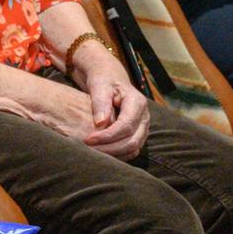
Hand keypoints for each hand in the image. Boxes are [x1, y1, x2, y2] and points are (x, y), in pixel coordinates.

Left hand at [60, 44, 148, 159]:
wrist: (110, 79)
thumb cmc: (103, 80)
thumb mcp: (99, 86)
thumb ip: (100, 103)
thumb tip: (101, 124)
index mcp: (137, 103)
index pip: (125, 126)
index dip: (107, 136)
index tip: (88, 139)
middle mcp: (144, 117)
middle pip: (132, 141)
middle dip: (110, 148)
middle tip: (88, 149)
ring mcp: (143, 127)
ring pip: (133, 148)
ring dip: (113, 154)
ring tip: (93, 151)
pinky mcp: (138, 134)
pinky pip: (131, 150)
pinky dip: (118, 154)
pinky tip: (101, 151)